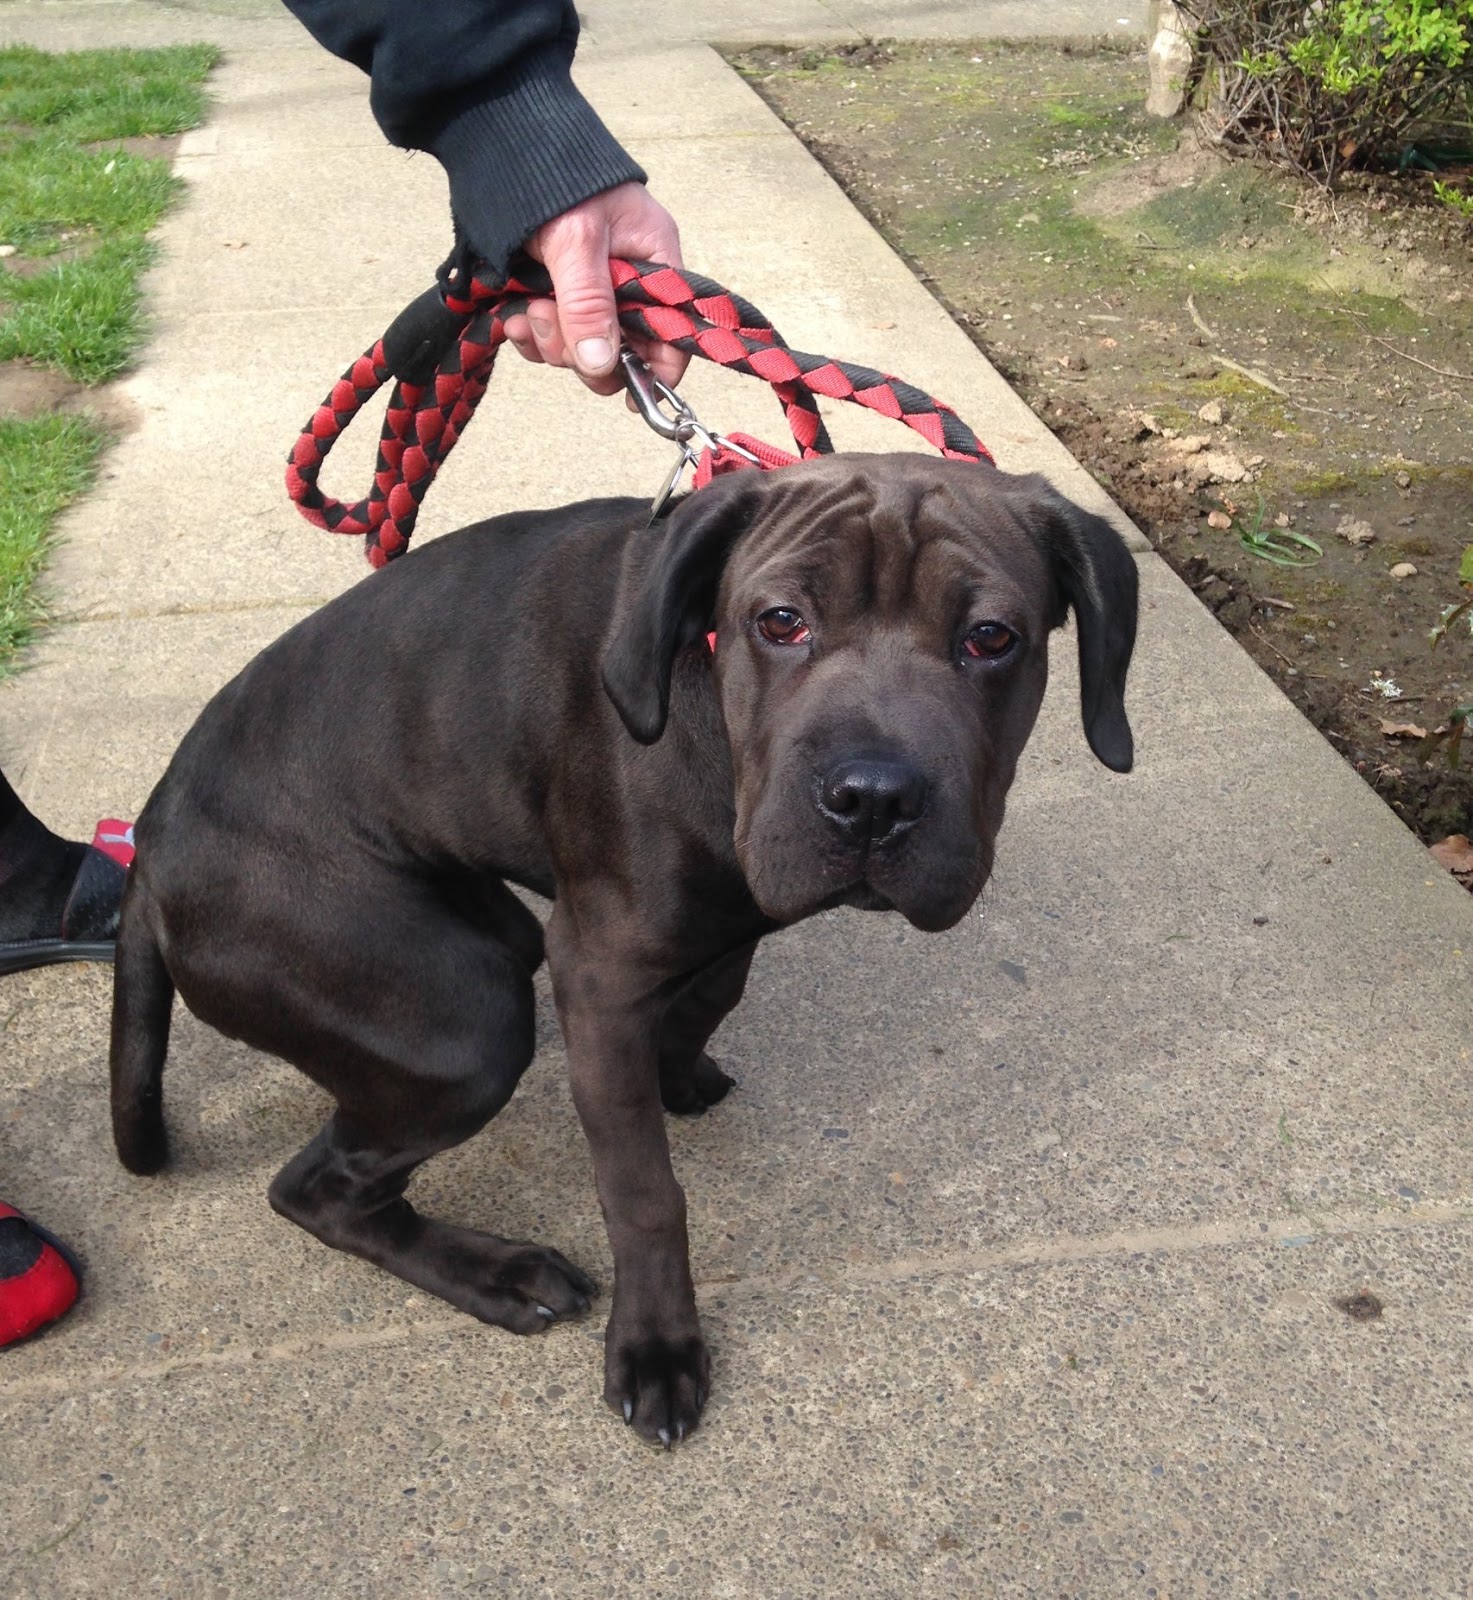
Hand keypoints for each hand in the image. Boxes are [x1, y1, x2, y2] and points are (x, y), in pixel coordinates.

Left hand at [502, 182, 688, 397]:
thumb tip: (602, 367)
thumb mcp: (576, 243)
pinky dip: (532, 334)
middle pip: (620, 350)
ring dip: (549, 341)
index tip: (627, 395)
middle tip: (549, 326)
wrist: (503, 139)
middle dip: (581, 351)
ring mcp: (592, 291)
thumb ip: (589, 306)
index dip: (654, 369)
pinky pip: (552, 336)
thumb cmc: (555, 178)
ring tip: (525, 313)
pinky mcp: (557, 294)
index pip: (673, 334)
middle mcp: (629, 283)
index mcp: (655, 263)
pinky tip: (513, 317)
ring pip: (581, 348)